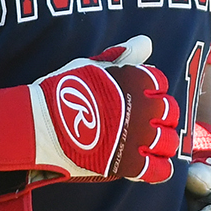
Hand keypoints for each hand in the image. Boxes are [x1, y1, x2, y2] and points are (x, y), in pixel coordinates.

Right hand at [0, 35, 180, 185]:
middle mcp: (144, 107)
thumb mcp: (92, 66)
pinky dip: (159, 168)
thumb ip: (123, 55)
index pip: (160, 82)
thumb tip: (146, 41)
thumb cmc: (62, 92)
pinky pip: (160, 169)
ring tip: (148, 144)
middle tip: (147, 122)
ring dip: (162, 142)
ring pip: (169, 141)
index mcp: (136, 80)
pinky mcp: (130, 164)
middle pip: (170, 112)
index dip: (151, 90)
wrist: (40, 125)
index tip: (140, 97)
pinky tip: (150, 165)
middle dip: (162, 116)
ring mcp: (139, 137)